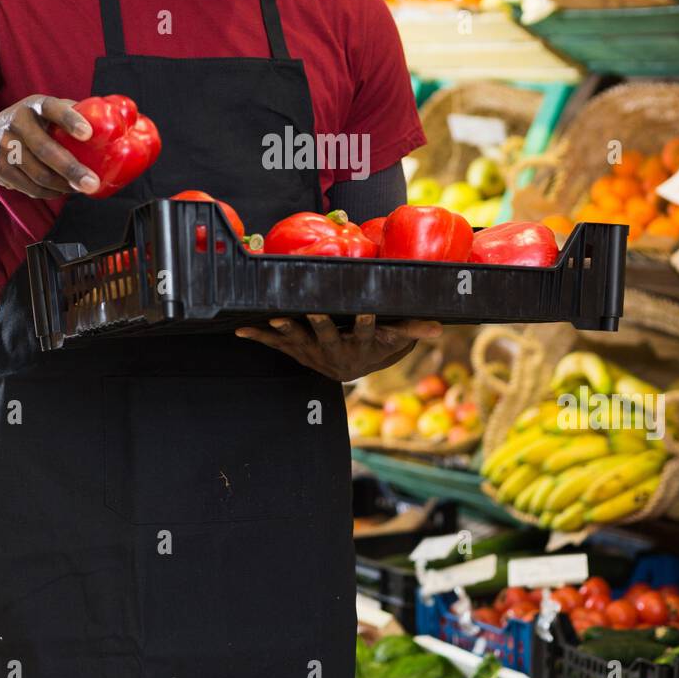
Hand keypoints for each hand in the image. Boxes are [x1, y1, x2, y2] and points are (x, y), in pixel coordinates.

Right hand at [0, 95, 100, 198]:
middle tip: (92, 183)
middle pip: (45, 149)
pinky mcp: (0, 168)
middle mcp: (17, 123)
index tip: (88, 134)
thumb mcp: (47, 110)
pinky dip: (50, 193)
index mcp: (35, 106)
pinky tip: (63, 190)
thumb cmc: (32, 124)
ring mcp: (5, 146)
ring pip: (38, 173)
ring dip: (63, 186)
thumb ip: (75, 112)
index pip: (53, 109)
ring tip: (82, 188)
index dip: (71, 121)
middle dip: (71, 169)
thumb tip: (118, 120)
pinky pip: (30, 187)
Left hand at [234, 313, 441, 381]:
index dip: (367, 323)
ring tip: (273, 320)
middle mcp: (336, 353)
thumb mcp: (396, 339)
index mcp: (362, 346)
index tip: (367, 310)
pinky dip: (258, 337)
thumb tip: (438, 327)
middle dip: (320, 324)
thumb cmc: (377, 344)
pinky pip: (275, 345)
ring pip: (298, 342)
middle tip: (313, 310)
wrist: (353, 367)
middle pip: (328, 338)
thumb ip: (413, 330)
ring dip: (285, 331)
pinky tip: (239, 330)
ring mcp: (313, 354)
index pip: (367, 333)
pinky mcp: (295, 351)